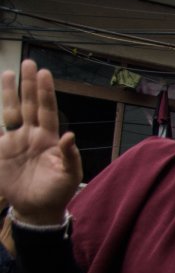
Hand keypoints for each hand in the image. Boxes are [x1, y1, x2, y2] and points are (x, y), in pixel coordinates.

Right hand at [0, 60, 82, 225]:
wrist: (37, 209)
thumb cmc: (58, 191)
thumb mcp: (69, 175)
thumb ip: (70, 155)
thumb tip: (70, 135)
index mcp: (50, 139)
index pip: (47, 111)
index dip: (45, 93)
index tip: (45, 73)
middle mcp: (32, 135)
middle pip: (29, 105)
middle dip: (29, 85)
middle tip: (29, 63)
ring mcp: (15, 141)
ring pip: (11, 112)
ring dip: (10, 94)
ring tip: (9, 73)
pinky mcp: (2, 150)